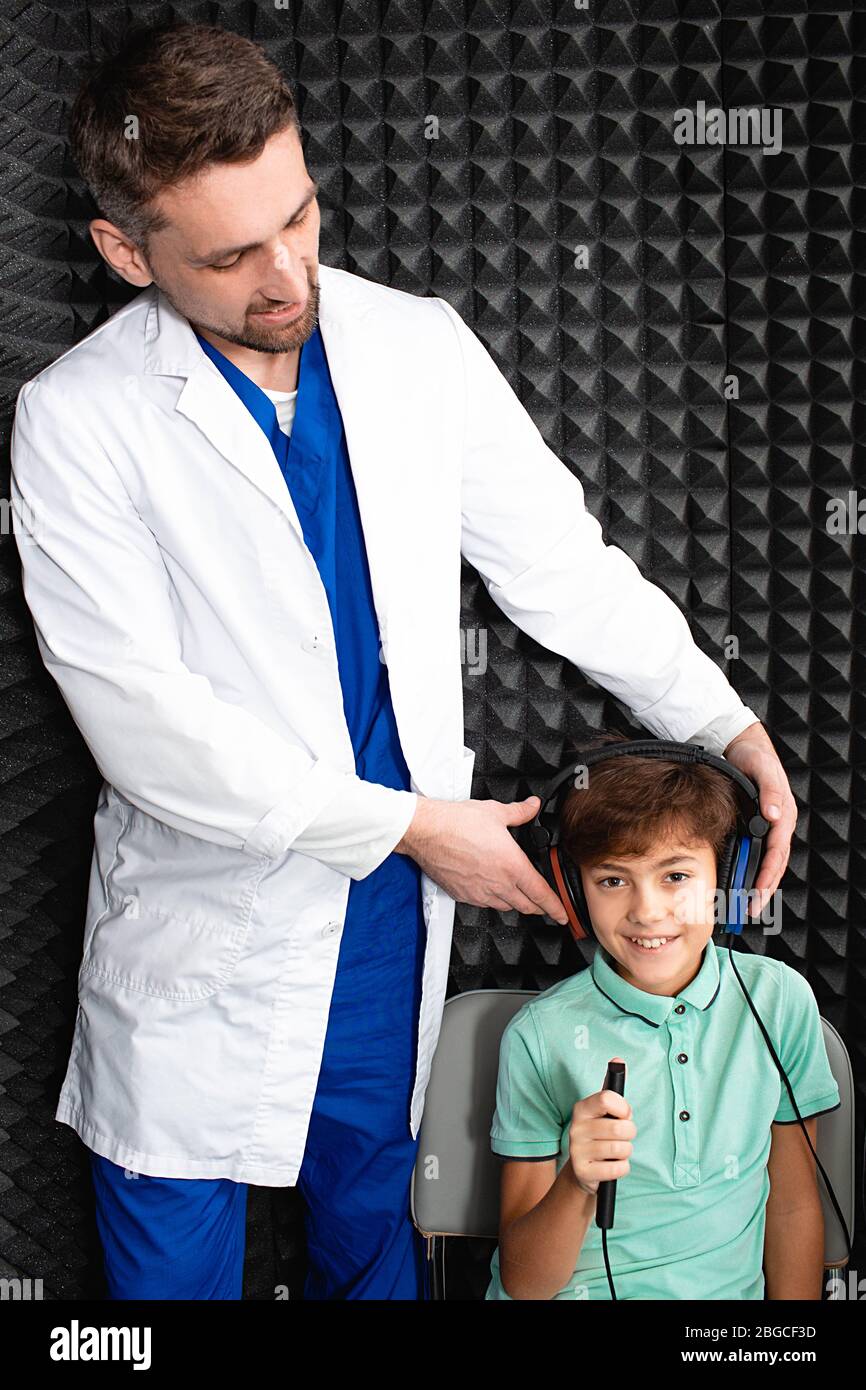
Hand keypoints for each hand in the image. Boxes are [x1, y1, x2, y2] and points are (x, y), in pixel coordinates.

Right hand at [394, 794, 568, 923]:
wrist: (426, 832)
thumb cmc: (456, 822)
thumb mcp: (495, 812)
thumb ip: (519, 812)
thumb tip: (532, 807)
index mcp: (511, 865)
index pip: (541, 894)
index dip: (555, 907)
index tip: (562, 914)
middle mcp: (497, 883)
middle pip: (526, 906)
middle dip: (538, 908)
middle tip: (545, 906)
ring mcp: (479, 892)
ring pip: (505, 906)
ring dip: (516, 903)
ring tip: (519, 896)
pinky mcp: (462, 894)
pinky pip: (483, 903)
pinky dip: (492, 900)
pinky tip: (491, 891)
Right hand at [567, 1067, 634, 1195]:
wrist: (583, 1170)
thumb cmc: (600, 1135)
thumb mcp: (604, 1112)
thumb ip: (612, 1089)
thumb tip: (618, 1060)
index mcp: (582, 1108)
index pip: (607, 1099)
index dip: (624, 1108)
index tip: (623, 1115)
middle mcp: (576, 1128)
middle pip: (620, 1128)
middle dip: (629, 1134)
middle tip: (622, 1137)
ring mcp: (577, 1151)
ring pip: (622, 1149)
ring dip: (626, 1152)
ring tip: (615, 1151)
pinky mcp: (583, 1172)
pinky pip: (619, 1169)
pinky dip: (622, 1168)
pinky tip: (611, 1165)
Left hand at [723, 720, 797, 916]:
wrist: (742, 744)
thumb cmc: (754, 756)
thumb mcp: (762, 769)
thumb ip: (770, 791)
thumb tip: (773, 815)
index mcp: (782, 815)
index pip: (777, 854)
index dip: (768, 876)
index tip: (758, 895)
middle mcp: (776, 824)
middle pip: (773, 864)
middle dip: (763, 889)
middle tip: (749, 910)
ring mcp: (766, 826)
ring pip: (765, 862)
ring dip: (757, 884)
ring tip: (745, 905)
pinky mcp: (755, 824)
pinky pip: (755, 852)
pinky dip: (749, 870)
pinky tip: (738, 882)